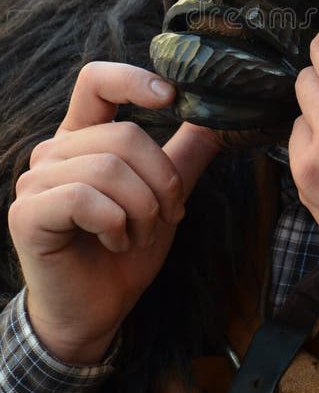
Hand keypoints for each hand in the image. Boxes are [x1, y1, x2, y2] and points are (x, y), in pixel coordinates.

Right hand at [8, 62, 222, 363]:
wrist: (96, 312)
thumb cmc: (124, 251)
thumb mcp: (164, 196)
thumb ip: (185, 155)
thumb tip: (218, 118)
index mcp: (83, 137)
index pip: (96, 81)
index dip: (133, 80)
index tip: (171, 97)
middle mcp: (54, 152)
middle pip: (123, 136)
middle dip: (162, 181)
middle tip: (168, 215)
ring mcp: (35, 181)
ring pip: (109, 168)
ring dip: (142, 209)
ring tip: (140, 234)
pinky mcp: (27, 213)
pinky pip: (85, 198)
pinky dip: (116, 224)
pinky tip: (117, 242)